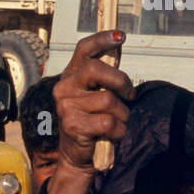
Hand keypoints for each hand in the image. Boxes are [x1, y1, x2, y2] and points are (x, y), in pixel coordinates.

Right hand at [47, 31, 133, 193]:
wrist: (77, 157)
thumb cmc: (93, 123)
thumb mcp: (97, 96)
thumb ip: (105, 78)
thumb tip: (118, 48)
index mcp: (71, 77)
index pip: (83, 50)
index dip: (101, 39)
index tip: (120, 36)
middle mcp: (64, 88)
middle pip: (96, 70)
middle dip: (120, 81)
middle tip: (130, 94)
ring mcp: (66, 107)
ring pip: (108, 100)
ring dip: (122, 114)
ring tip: (116, 123)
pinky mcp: (73, 126)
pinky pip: (108, 122)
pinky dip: (118, 130)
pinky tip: (111, 135)